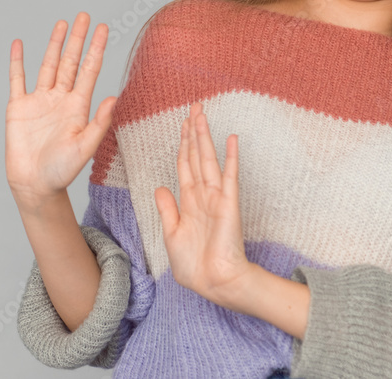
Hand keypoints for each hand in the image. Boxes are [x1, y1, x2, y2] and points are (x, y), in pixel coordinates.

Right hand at [5, 12, 117, 207]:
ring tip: (62, 23)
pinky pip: (17, 79)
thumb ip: (99, 123)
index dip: (96, 48)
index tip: (103, 28)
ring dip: (55, 44)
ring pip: (48, 65)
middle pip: (70, 62)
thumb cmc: (62, 171)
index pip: (89, 70)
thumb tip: (114, 97)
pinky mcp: (18, 108)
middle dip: (78, 39)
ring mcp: (39, 101)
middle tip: (85, 15)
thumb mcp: (85, 147)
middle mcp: (60, 99)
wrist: (35, 185)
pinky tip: (19, 44)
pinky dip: (17, 62)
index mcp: (78, 106)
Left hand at [154, 102, 252, 307]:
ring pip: (208, 160)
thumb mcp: (172, 235)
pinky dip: (231, 157)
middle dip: (193, 132)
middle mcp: (203, 195)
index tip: (183, 125)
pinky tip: (230, 138)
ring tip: (201, 114)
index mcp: (189, 202)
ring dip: (205, 137)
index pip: (184, 167)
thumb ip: (167, 210)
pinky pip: (230, 176)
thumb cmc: (195, 265)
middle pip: (196, 156)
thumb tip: (160, 188)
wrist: (214, 283)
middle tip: (193, 107)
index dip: (183, 145)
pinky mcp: (229, 204)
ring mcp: (217, 198)